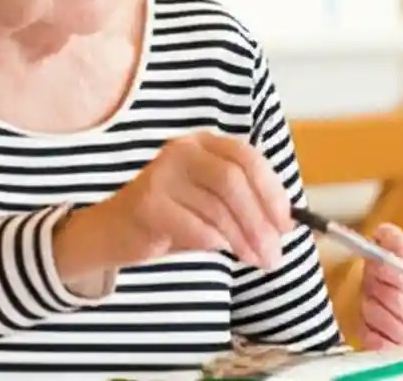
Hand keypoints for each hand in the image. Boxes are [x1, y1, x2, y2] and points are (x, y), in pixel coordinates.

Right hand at [53, 132, 293, 287]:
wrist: (114, 232)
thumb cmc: (173, 217)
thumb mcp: (213, 204)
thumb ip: (246, 206)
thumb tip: (288, 224)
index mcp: (205, 144)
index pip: (247, 158)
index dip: (272, 191)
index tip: (288, 223)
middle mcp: (182, 150)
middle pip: (233, 181)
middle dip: (260, 220)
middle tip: (275, 253)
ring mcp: (161, 174)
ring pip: (217, 208)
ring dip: (244, 239)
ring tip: (258, 259)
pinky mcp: (147, 203)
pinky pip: (196, 228)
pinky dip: (215, 243)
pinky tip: (219, 250)